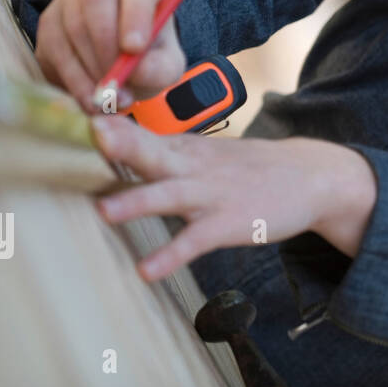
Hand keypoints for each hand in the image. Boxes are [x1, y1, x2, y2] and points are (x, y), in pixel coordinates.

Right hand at [35, 0, 186, 113]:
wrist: (119, 65)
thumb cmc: (149, 56)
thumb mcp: (166, 65)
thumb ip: (161, 67)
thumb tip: (137, 70)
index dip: (136, 12)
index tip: (135, 48)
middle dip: (105, 41)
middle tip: (117, 78)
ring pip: (73, 24)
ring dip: (92, 66)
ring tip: (112, 97)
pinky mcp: (49, 21)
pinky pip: (55, 48)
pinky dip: (75, 79)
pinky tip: (92, 98)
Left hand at [89, 115, 377, 281]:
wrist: (313, 176)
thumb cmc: (252, 168)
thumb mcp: (210, 153)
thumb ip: (167, 150)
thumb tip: (117, 141)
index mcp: (188, 150)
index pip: (143, 133)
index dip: (111, 126)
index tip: (74, 115)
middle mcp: (195, 168)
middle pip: (154, 154)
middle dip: (122, 145)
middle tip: (92, 133)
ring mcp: (212, 196)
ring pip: (170, 196)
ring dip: (137, 202)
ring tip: (103, 211)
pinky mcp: (228, 224)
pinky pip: (194, 242)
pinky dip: (170, 256)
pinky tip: (147, 271)